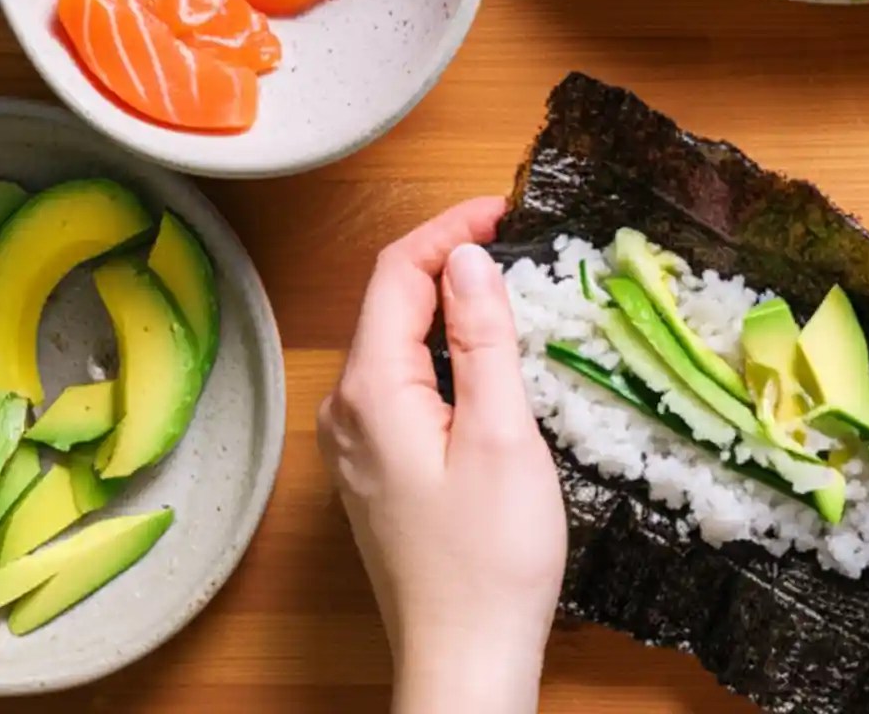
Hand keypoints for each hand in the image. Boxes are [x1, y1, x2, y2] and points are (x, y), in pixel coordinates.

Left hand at [317, 198, 566, 713]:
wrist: (466, 657)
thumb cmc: (491, 557)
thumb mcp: (501, 434)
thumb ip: (483, 338)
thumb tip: (470, 259)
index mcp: (371, 390)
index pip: (396, 273)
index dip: (449, 229)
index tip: (506, 211)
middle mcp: (348, 410)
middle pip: (391, 305)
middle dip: (449, 262)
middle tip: (519, 247)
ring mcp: (358, 445)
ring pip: (397, 347)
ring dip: (448, 310)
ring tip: (511, 296)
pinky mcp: (380, 472)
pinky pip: (404, 388)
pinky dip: (444, 357)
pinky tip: (486, 366)